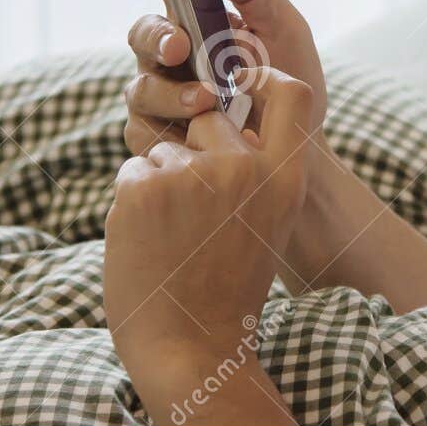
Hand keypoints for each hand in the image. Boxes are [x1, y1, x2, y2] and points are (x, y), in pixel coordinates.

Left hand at [103, 67, 314, 372]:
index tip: (242, 80)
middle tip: (191, 208)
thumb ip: (257, 170)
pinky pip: (133, 168)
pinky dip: (133, 200)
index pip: (294, 94)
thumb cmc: (228, 288)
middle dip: (193, 145)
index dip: (265, 76)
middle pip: (209, 115)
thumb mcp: (267, 222)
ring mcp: (192, 173)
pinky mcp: (144, 185)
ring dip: (159, 180)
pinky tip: (146, 240)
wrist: (191, 349)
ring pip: (164, 146)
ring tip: (172, 238)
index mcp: (285, 178)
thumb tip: (218, 110)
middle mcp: (244, 168)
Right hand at [123, 0, 327, 155]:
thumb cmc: (289, 79)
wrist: (300, 149)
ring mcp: (159, 96)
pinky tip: (194, 137)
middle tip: (181, 46)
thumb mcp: (284, 27)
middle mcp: (169, 55)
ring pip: (140, 89)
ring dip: (170, 94)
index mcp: (195, 20)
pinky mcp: (158, 137)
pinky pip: (142, 133)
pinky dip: (167, 134)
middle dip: (158, 38)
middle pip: (142, 35)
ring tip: (208, 101)